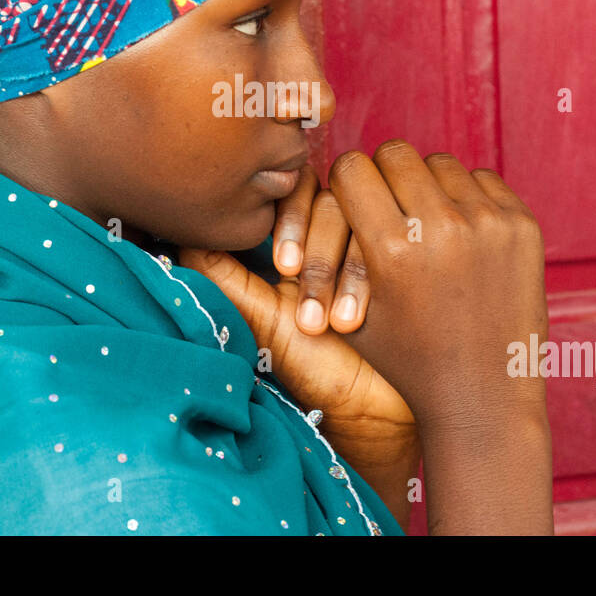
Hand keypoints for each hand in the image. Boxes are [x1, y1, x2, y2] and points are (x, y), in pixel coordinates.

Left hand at [178, 167, 419, 526]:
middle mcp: (343, 232)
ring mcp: (381, 245)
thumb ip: (223, 273)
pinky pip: (397, 243)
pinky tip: (358, 322)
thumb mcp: (259, 316)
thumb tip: (184, 234)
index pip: (296, 187)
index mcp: (304, 234)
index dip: (290, 216)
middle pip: (333, 203)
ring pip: (365, 222)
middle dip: (317, 256)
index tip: (281, 264)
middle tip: (306, 304)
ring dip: (342, 275)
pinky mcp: (411, 261)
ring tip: (331, 326)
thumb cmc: (311, 364)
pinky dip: (369, 282)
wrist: (369, 408)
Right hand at [324, 140, 549, 437]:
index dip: (348, 184)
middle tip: (389, 205)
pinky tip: (463, 235)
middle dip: (386, 177)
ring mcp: (488, 224)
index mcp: (390, 250)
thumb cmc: (407, 360)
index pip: (352, 167)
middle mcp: (440, 228)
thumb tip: (324, 184)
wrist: (484, 397)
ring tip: (427, 223)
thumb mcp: (347, 311)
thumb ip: (335, 244)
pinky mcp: (522, 226)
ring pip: (441, 163)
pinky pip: (483, 180)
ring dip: (429, 186)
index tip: (355, 202)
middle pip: (396, 153)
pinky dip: (468, 200)